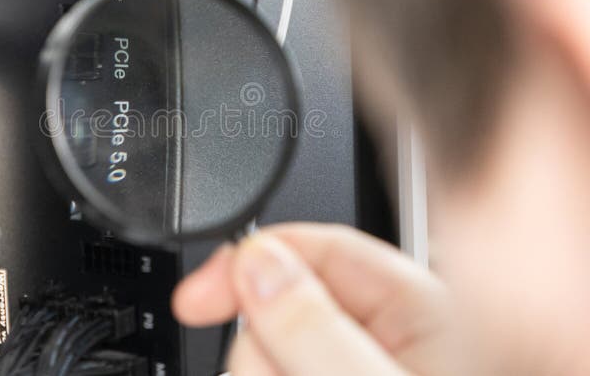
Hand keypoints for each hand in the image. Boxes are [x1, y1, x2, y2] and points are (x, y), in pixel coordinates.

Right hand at [173, 224, 465, 375]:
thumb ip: (315, 325)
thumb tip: (256, 262)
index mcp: (414, 308)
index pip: (313, 246)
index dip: (247, 261)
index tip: (196, 295)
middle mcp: (381, 334)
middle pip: (277, 305)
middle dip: (263, 347)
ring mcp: (348, 362)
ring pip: (263, 348)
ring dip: (261, 370)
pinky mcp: (321, 373)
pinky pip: (266, 368)